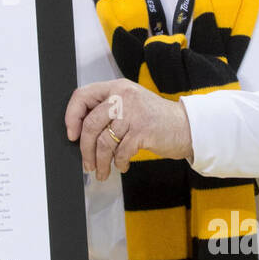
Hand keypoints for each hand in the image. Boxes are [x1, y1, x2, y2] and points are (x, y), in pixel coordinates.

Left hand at [65, 78, 193, 181]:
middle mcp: (123, 96)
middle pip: (90, 124)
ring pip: (104, 142)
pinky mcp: (143, 130)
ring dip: (100, 161)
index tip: (72, 134)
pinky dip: (119, 163)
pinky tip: (122, 165)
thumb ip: (108, 111)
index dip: (72, 116)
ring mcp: (133, 113)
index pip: (82, 96)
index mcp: (116, 88)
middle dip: (85, 149)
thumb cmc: (156, 118)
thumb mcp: (130, 104)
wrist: (187, 126)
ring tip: (102, 171)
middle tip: (86, 163)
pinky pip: (120, 152)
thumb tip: (80, 132)